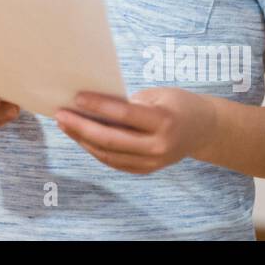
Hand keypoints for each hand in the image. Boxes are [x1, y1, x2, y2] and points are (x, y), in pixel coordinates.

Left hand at [54, 86, 216, 173]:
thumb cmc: (177, 104)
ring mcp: (153, 162)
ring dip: (83, 140)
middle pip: (111, 140)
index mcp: (164, 121)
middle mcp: (158, 146)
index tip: (76, 97)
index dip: (98, 106)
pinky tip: (81, 138)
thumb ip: (128, 103)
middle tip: (61, 115)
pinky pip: (115, 162)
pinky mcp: (147, 170)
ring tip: (65, 125)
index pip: (124, 115)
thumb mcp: (157, 95)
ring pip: (109, 155)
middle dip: (81, 127)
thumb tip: (92, 105)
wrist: (203, 129)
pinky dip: (95, 150)